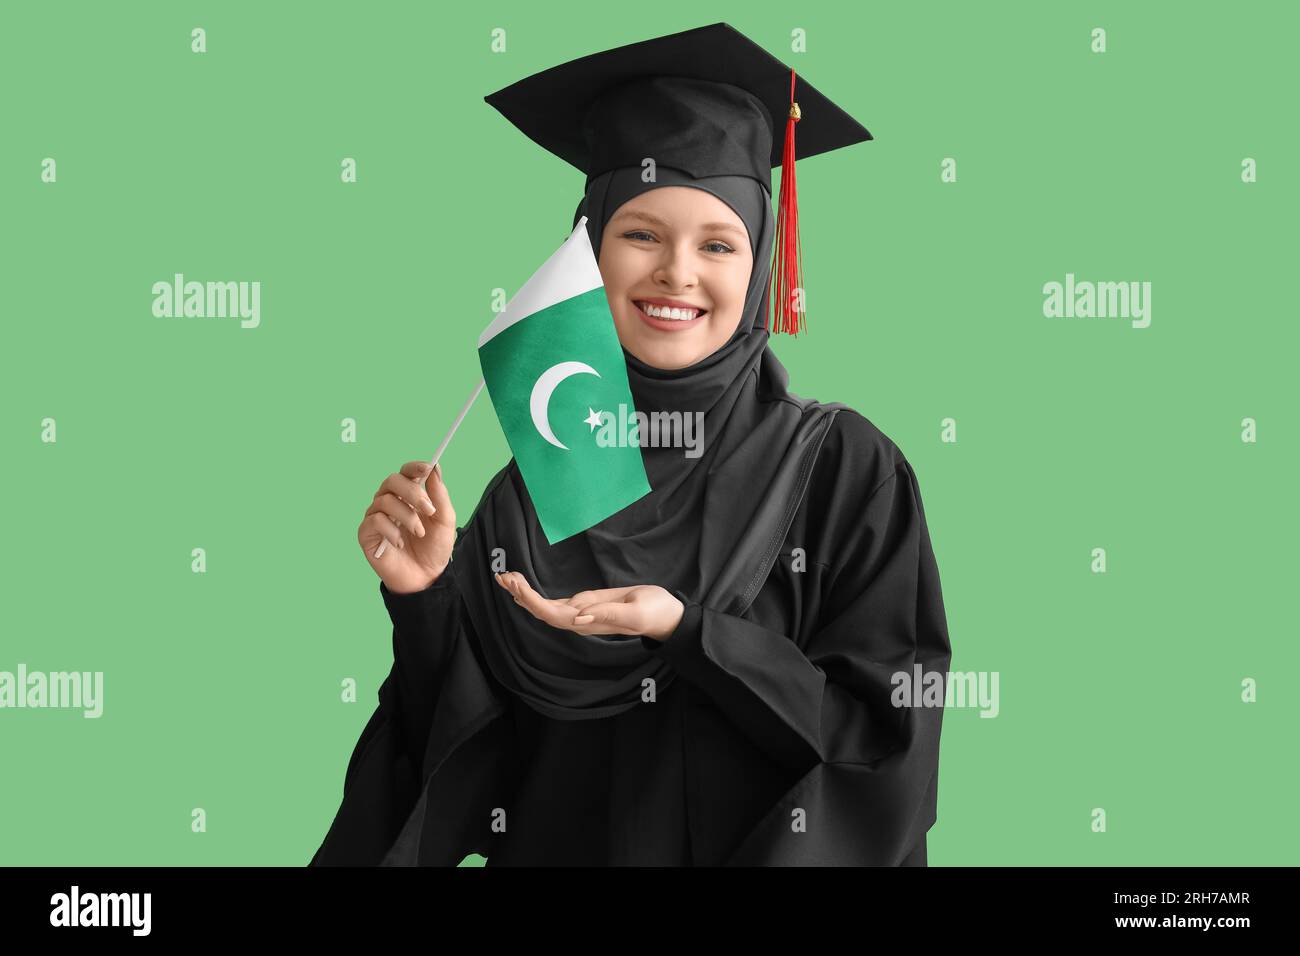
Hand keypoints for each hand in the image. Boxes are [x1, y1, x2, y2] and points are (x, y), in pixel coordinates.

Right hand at [359, 460, 456, 593]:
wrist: (425, 578)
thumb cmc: (434, 548)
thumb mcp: (444, 521)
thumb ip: (439, 495)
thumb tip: (435, 468)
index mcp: (409, 496)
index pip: (406, 472)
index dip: (414, 467)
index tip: (427, 468)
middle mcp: (390, 502)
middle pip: (392, 481)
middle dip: (412, 492)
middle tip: (428, 509)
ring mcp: (376, 517)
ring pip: (384, 501)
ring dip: (406, 516)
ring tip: (419, 533)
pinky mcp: (366, 534)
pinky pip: (374, 521)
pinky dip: (391, 530)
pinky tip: (401, 543)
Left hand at [494, 571, 684, 640]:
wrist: (665, 615)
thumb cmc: (653, 611)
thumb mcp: (634, 611)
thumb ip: (606, 614)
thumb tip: (577, 617)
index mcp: (587, 623)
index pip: (551, 614)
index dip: (531, 600)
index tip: (516, 585)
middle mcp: (578, 621)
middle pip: (541, 610)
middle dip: (520, 594)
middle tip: (502, 576)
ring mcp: (580, 613)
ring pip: (544, 606)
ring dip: (524, 593)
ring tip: (506, 577)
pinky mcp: (585, 605)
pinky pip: (554, 601)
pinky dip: (536, 593)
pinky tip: (524, 587)